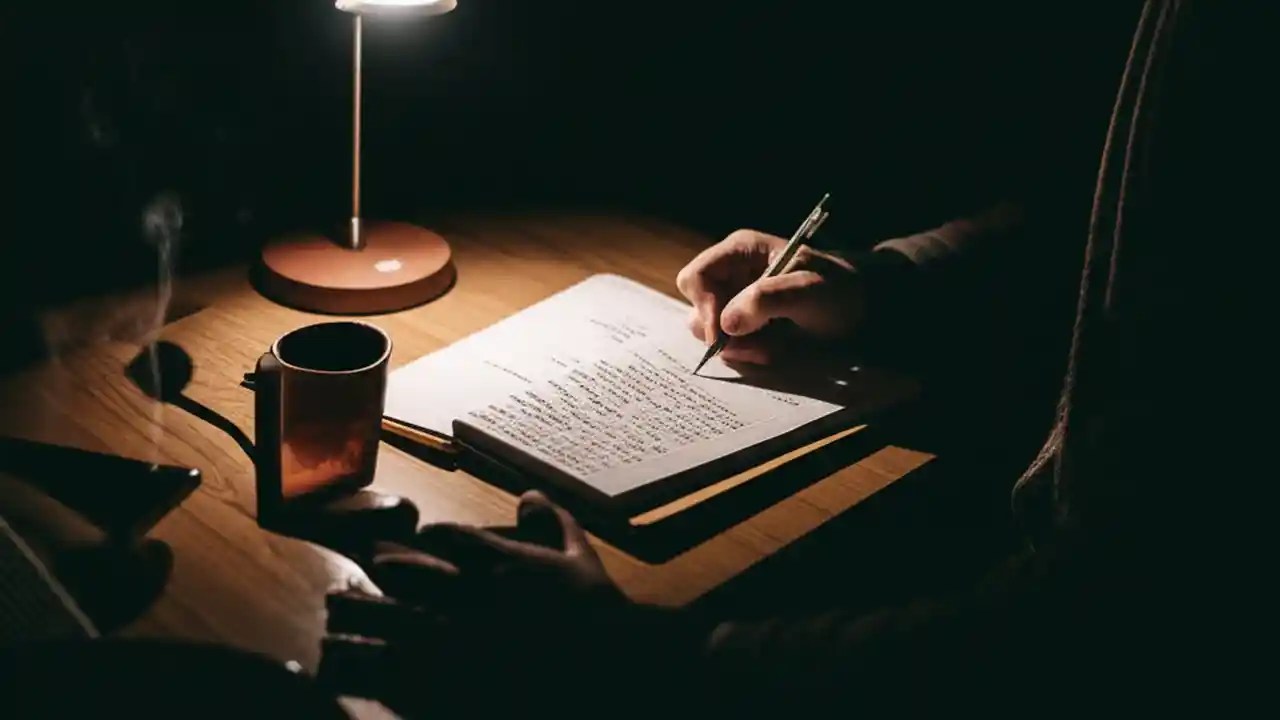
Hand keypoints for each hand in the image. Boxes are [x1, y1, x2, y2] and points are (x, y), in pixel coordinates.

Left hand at [318, 492, 628, 713]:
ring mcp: (456, 638)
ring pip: (383, 622)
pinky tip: (351, 676)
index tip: (403, 555)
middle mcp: (469, 593)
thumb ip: (552, 522)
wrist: (609, 667)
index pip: (440, 536)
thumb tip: (529, 495)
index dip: (416, 543)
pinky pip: (390, 675)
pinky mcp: (447, 682)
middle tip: (347, 596)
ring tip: (337, 640)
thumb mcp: (579, 559)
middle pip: (398, 571)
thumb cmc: (598, 613)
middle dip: (377, 575)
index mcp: (497, 561)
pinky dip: (367, 673)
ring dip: (358, 625)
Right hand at [676, 229, 863, 364]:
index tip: (723, 333)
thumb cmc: (838, 291)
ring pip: (710, 332)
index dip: (703, 306)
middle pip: (697, 308)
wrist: (860, 311)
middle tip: (760, 345)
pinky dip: (748, 353)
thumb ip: (767, 300)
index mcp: (740, 251)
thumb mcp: (810, 291)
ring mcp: (735, 301)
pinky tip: (774, 350)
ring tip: (772, 347)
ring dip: (739, 347)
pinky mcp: (744, 325)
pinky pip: (728, 345)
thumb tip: (726, 324)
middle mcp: (731, 274)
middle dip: (724, 333)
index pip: (696, 277)